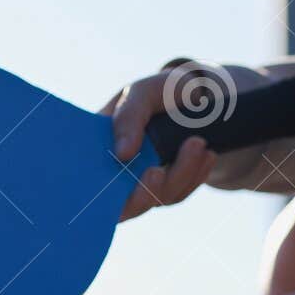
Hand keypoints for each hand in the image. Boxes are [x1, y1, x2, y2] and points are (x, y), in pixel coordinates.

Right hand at [101, 70, 219, 221]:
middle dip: (143, 190)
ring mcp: (143, 183)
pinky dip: (195, 176)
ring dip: (179, 175)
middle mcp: (118, 170)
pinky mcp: (168, 189)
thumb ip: (130, 117)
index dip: (94, 189)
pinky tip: (207, 155)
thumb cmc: (163, 92)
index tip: (112, 178)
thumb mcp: (145, 93)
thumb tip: (121, 154)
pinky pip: (180, 193)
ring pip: (158, 197)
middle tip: (157, 171)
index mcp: (99, 145)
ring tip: (198, 143)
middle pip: (124, 202)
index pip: (87, 177)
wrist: (197, 100)